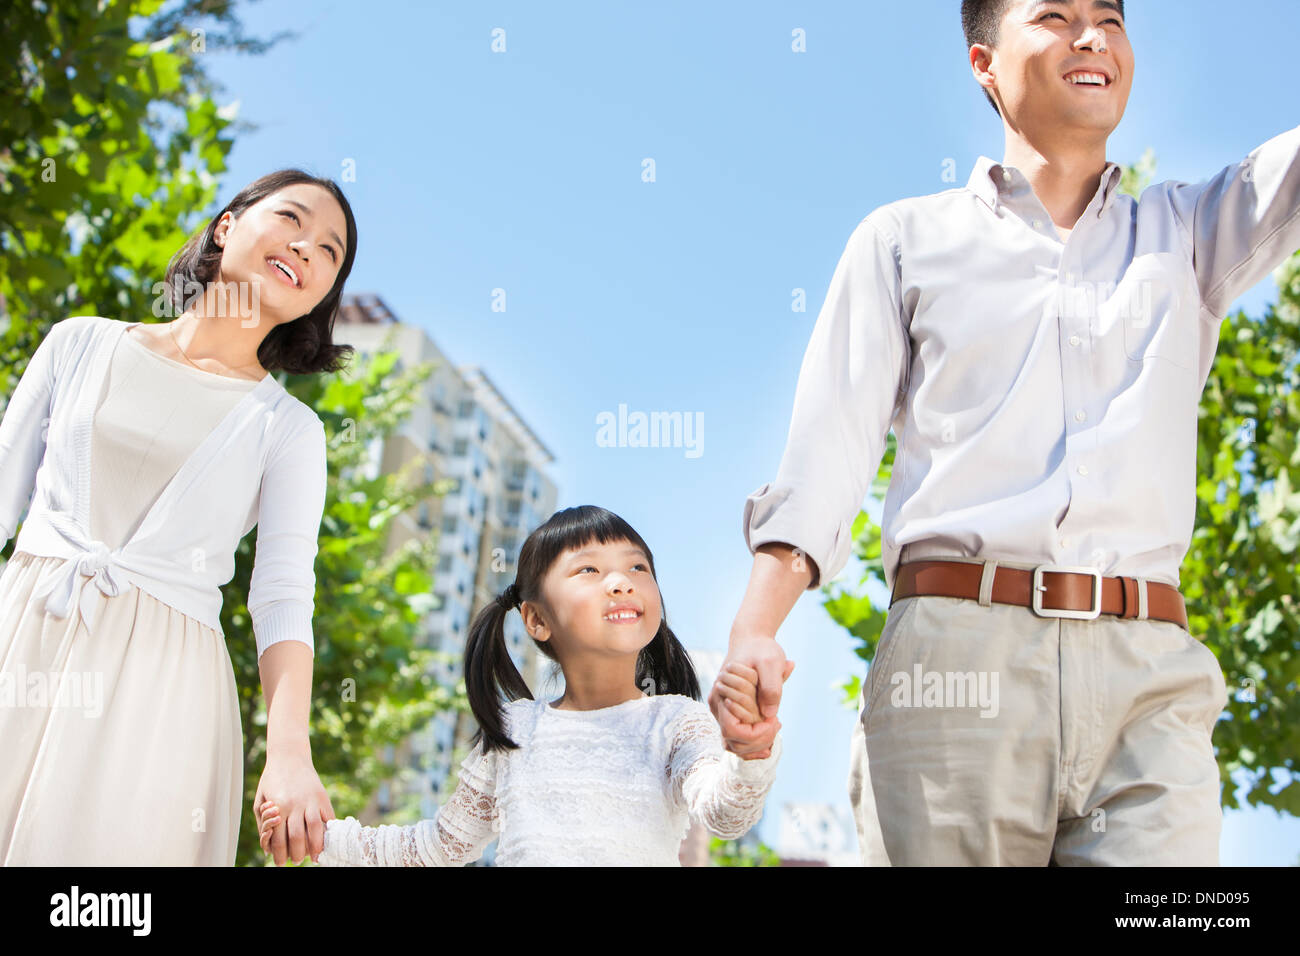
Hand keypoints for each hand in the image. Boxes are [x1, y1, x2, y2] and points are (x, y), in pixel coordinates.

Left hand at [253, 752, 333, 864]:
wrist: (289, 756)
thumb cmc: (271, 781)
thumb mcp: (259, 801)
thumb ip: (262, 824)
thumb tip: (269, 848)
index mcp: (278, 806)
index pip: (279, 840)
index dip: (279, 855)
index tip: (280, 863)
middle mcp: (295, 804)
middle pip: (298, 838)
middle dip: (297, 855)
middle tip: (296, 861)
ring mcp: (310, 800)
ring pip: (315, 830)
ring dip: (314, 848)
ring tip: (312, 857)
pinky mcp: (322, 797)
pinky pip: (327, 819)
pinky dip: (327, 833)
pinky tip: (324, 843)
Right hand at [708, 635, 793, 759]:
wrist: (751, 640)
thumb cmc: (761, 649)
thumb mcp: (772, 662)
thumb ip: (772, 688)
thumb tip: (769, 715)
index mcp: (722, 695)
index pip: (733, 730)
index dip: (756, 733)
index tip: (775, 719)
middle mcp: (717, 706)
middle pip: (733, 742)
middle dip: (759, 741)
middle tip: (778, 723)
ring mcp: (721, 711)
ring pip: (734, 744)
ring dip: (756, 745)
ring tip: (775, 730)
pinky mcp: (729, 713)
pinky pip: (737, 738)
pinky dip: (752, 744)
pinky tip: (769, 739)